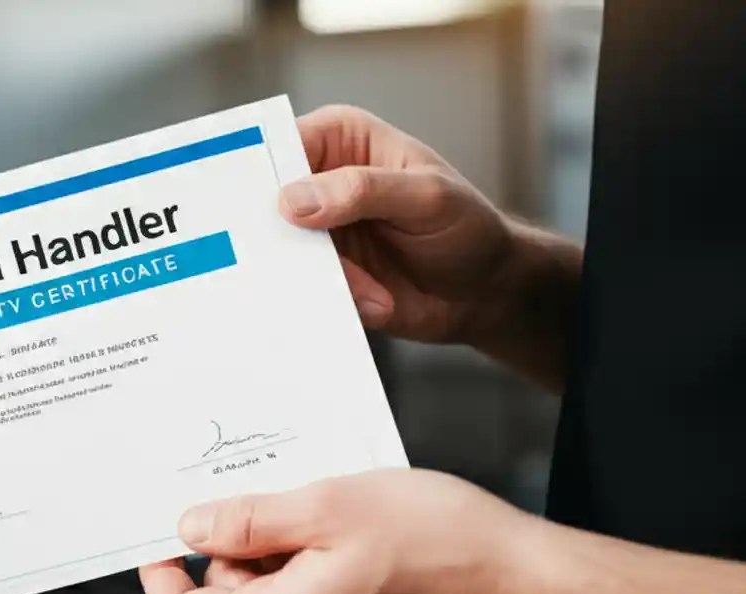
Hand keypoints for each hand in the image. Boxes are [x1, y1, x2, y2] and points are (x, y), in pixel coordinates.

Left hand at [139, 470, 542, 593]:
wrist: (534, 587)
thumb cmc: (447, 545)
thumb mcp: (330, 507)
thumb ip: (249, 520)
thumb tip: (190, 529)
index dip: (160, 576)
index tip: (160, 536)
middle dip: (240, 541)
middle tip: (276, 489)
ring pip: (279, 589)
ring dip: (286, 542)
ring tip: (331, 502)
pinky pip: (318, 593)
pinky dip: (320, 555)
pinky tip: (357, 522)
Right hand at [282, 105, 517, 344]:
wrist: (484, 294)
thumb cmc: (466, 228)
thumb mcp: (425, 197)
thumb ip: (362, 190)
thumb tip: (293, 199)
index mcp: (340, 140)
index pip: (282, 144)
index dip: (262, 172)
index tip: (266, 205)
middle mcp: (320, 182)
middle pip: (268, 203)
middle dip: (282, 235)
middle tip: (315, 256)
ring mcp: (317, 231)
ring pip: (281, 252)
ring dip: (321, 276)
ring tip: (374, 289)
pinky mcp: (320, 273)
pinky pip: (299, 287)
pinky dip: (334, 299)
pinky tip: (377, 301)